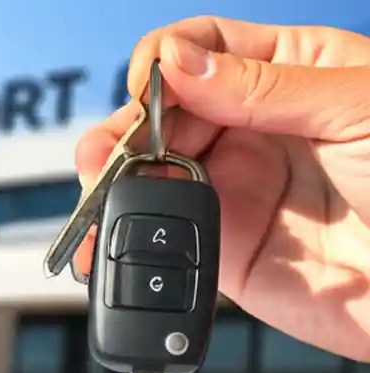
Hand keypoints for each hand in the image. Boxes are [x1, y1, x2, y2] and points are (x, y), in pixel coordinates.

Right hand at [74, 16, 369, 361]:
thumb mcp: (359, 105)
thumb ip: (260, 85)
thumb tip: (177, 64)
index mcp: (295, 72)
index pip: (202, 48)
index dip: (165, 62)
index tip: (151, 86)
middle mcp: (259, 130)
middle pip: (163, 114)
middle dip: (127, 127)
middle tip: (113, 150)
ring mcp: (241, 191)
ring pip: (155, 175)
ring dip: (114, 180)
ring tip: (99, 188)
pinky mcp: (232, 253)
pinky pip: (170, 239)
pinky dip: (134, 236)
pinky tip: (116, 230)